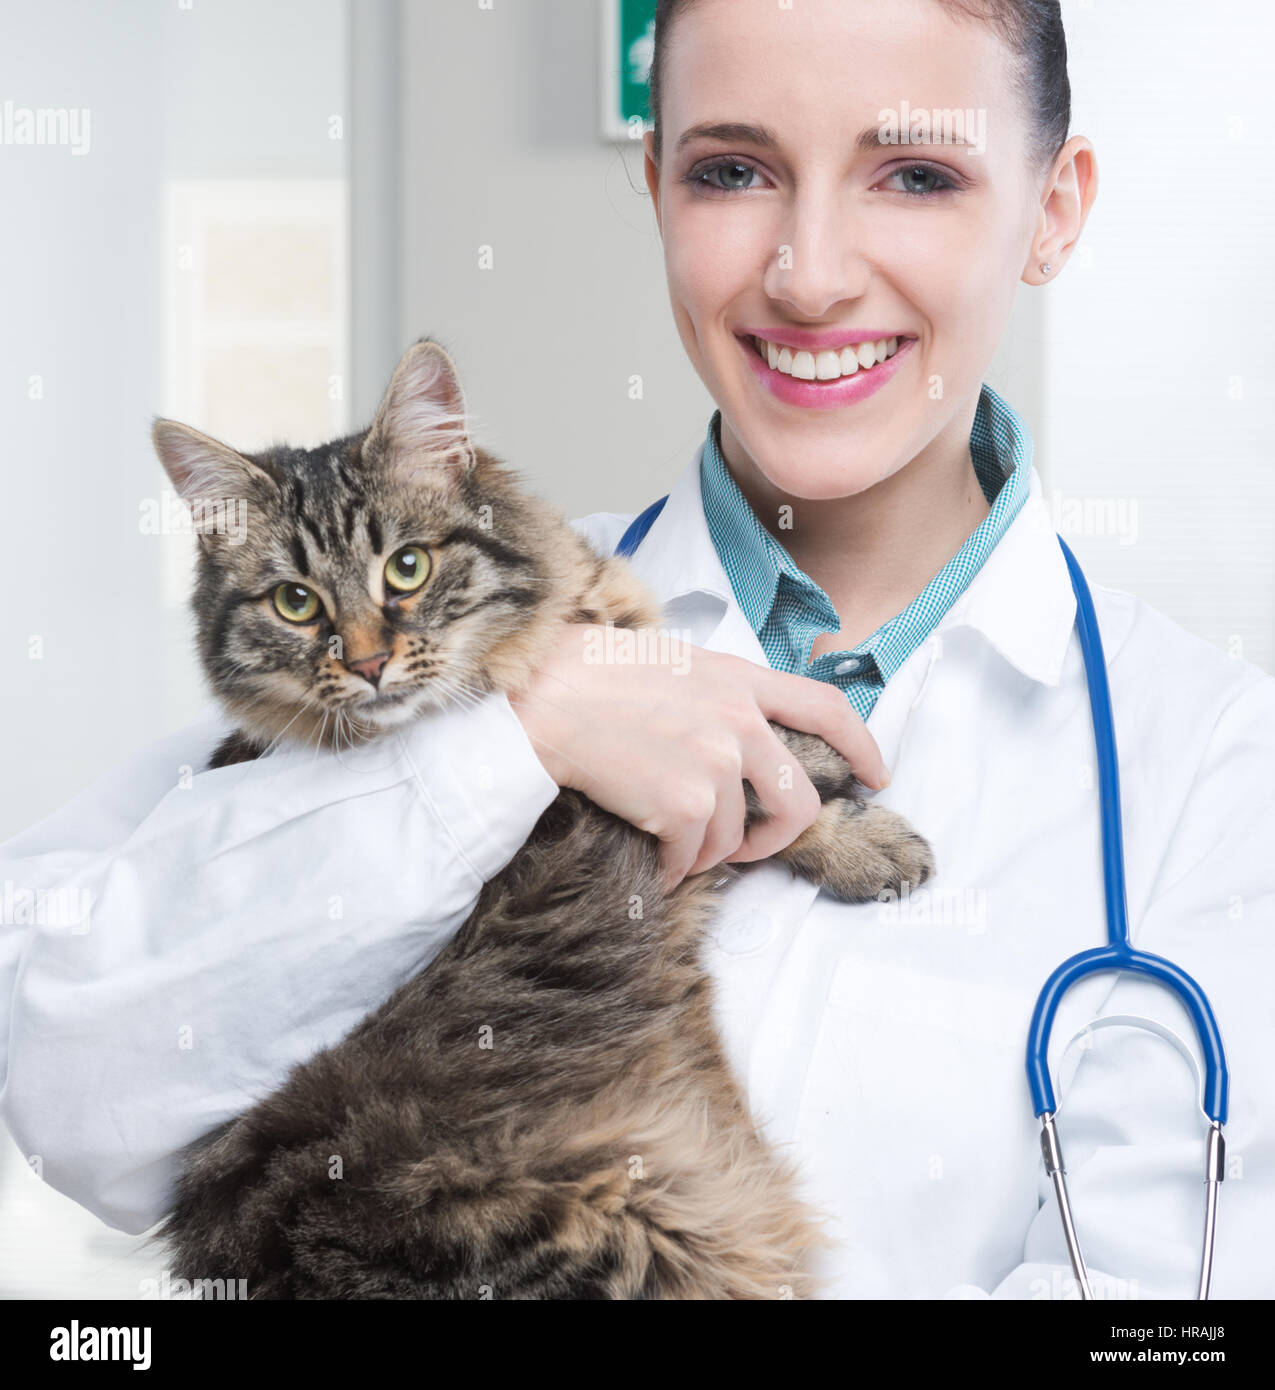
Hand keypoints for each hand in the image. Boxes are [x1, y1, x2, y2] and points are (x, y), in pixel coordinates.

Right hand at [508, 624, 889, 891]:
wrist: (545, 697)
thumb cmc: (592, 676)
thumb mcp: (676, 664)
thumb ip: (720, 695)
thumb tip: (739, 740)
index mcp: (740, 680)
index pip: (826, 708)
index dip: (862, 745)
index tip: (875, 774)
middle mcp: (739, 721)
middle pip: (798, 801)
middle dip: (778, 838)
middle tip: (751, 847)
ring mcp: (715, 764)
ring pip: (734, 841)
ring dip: (703, 854)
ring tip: (669, 841)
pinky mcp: (685, 806)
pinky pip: (690, 860)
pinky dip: (670, 869)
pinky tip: (648, 857)